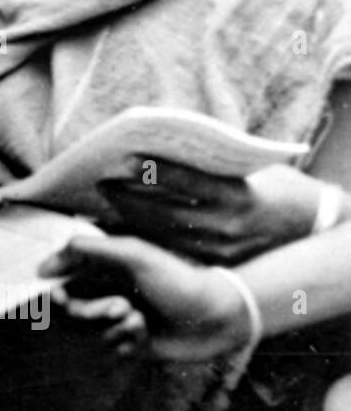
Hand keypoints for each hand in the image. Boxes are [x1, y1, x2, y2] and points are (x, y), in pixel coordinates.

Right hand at [40, 235, 251, 361]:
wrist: (218, 317)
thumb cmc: (179, 281)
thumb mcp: (137, 256)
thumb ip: (94, 250)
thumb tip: (52, 256)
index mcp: (105, 269)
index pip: (62, 280)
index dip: (54, 292)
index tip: (57, 298)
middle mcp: (106, 293)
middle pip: (72, 312)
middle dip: (93, 312)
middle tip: (123, 307)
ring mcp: (117, 320)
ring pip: (89, 334)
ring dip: (114, 330)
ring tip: (141, 321)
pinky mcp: (129, 344)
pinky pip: (110, 350)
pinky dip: (126, 344)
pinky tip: (146, 336)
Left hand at [98, 160, 324, 263]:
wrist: (310, 225)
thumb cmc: (274, 184)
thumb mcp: (247, 165)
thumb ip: (208, 161)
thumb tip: (159, 147)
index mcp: (237, 195)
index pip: (186, 181)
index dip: (153, 169)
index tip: (124, 158)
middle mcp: (227, 226)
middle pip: (164, 212)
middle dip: (127, 198)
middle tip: (100, 183)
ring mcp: (219, 250)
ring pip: (162, 236)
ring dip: (128, 220)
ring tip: (104, 204)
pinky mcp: (214, 263)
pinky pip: (171, 251)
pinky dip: (144, 237)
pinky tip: (122, 226)